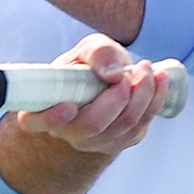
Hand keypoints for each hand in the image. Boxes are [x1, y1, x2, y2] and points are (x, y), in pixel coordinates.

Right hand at [8, 34, 170, 157]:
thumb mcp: (88, 50)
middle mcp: (65, 130)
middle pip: (93, 124)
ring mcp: (92, 142)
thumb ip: (98, 53)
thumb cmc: (87, 67)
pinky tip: (158, 79)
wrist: (103, 86)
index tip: (69, 106)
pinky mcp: (118, 143)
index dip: (50, 118)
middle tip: (131, 70)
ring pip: (123, 126)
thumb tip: (114, 74)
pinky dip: (155, 101)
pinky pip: (140, 127)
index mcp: (44, 106)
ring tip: (147, 69)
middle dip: (119, 96)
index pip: (35, 121)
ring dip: (143, 94)